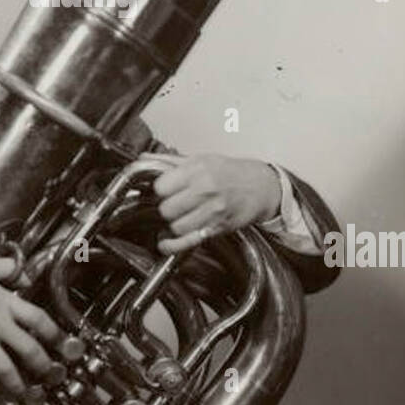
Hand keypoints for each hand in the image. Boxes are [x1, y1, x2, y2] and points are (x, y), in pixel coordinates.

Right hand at [0, 259, 61, 404]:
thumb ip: (6, 268)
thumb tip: (25, 276)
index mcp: (3, 302)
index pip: (37, 319)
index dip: (55, 332)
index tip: (65, 343)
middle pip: (28, 348)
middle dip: (43, 365)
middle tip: (52, 376)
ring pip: (6, 368)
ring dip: (18, 385)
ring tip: (27, 396)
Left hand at [151, 154, 281, 255]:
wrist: (260, 186)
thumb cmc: (231, 172)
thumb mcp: (200, 159)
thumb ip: (170, 161)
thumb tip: (144, 159)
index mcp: (198, 170)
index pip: (161, 186)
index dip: (159, 190)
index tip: (162, 191)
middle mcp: (205, 190)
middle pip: (167, 208)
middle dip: (164, 208)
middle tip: (171, 205)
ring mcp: (212, 211)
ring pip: (176, 226)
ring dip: (172, 224)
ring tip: (178, 217)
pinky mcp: (217, 227)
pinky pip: (188, 241)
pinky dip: (173, 245)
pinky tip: (166, 242)